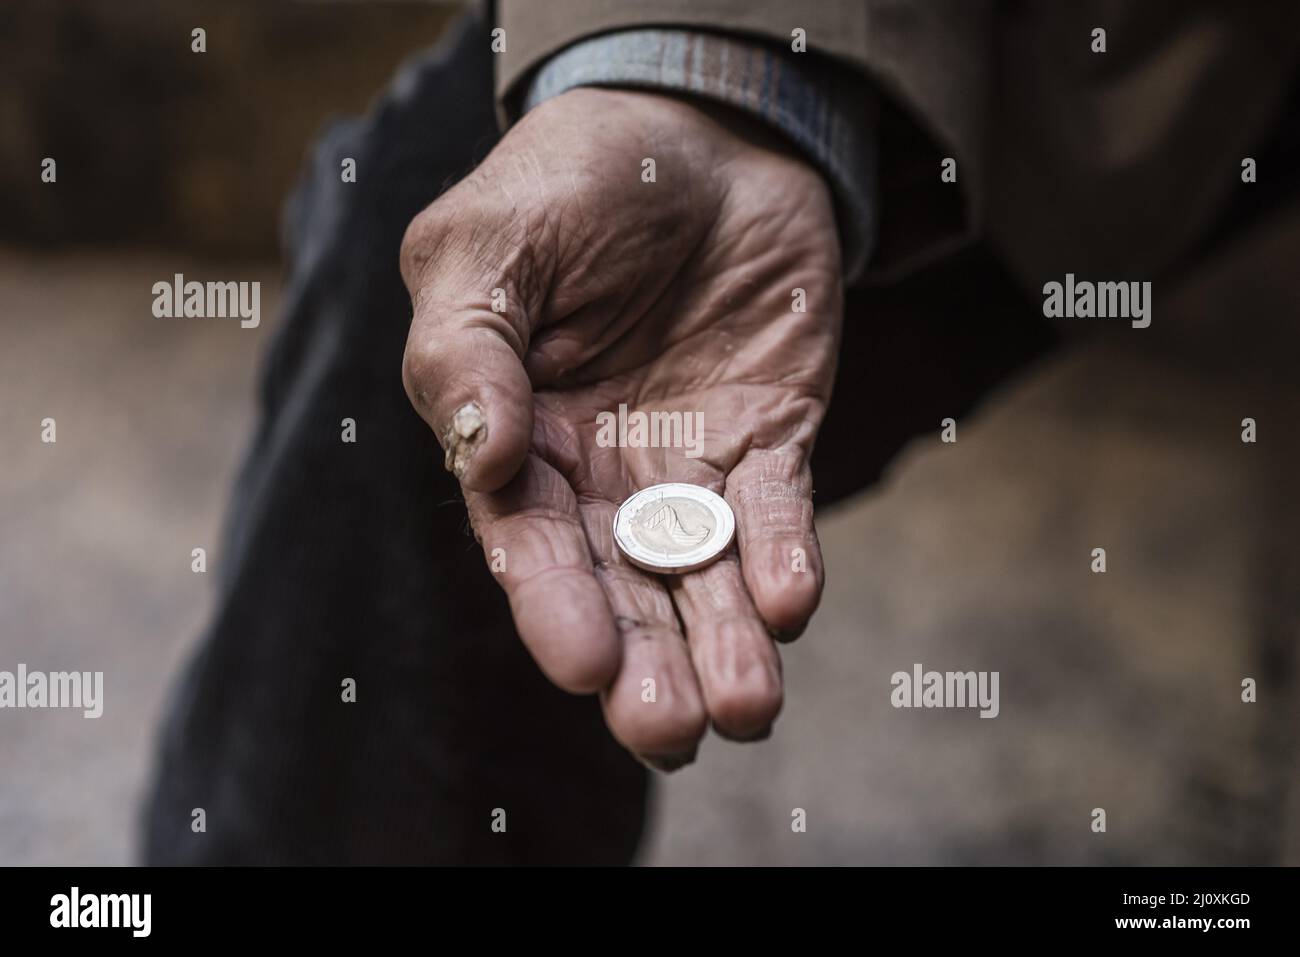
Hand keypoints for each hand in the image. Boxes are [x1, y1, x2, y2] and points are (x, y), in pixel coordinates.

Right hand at [400, 88, 841, 769]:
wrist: (699, 132)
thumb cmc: (569, 182)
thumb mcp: (486, 245)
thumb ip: (465, 349)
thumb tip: (479, 457)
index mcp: (518, 441)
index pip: (530, 543)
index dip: (555, 605)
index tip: (588, 663)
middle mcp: (601, 475)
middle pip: (621, 589)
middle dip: (647, 665)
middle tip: (671, 732)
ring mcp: (690, 465)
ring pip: (706, 577)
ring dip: (726, 644)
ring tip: (748, 707)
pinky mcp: (771, 441)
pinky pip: (779, 513)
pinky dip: (786, 561)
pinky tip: (790, 603)